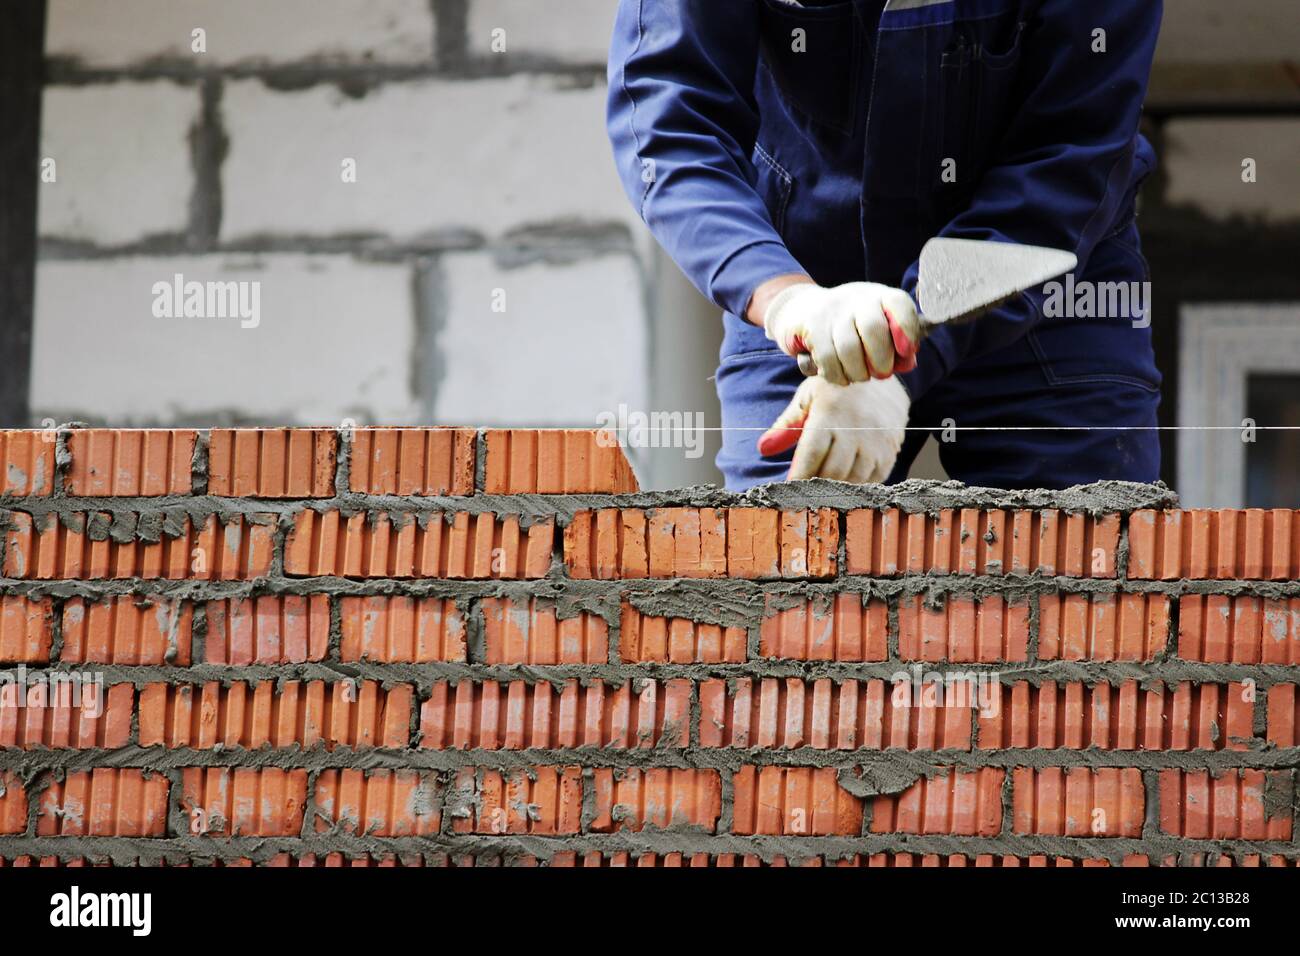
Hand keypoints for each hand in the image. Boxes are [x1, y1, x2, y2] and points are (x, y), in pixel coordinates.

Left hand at [757, 375, 909, 482]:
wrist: (878, 370)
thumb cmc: (835, 388)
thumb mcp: (807, 398)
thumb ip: (786, 425)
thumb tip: (763, 449)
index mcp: (830, 412)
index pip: (812, 453)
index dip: (800, 475)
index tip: (789, 489)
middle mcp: (855, 427)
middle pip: (833, 471)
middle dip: (816, 487)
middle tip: (804, 496)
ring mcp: (877, 439)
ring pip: (855, 478)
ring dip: (837, 489)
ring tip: (823, 493)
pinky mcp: (891, 448)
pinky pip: (875, 478)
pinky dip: (859, 486)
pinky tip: (846, 484)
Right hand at [761, 280, 920, 385]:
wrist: (805, 309)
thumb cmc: (852, 327)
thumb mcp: (878, 330)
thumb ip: (897, 347)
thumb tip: (907, 363)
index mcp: (880, 296)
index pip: (899, 304)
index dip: (907, 329)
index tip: (906, 351)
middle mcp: (857, 298)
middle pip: (873, 329)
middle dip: (881, 360)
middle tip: (882, 373)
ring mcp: (831, 309)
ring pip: (848, 349)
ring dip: (858, 372)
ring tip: (859, 375)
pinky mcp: (811, 325)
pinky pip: (827, 359)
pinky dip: (837, 375)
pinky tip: (841, 376)